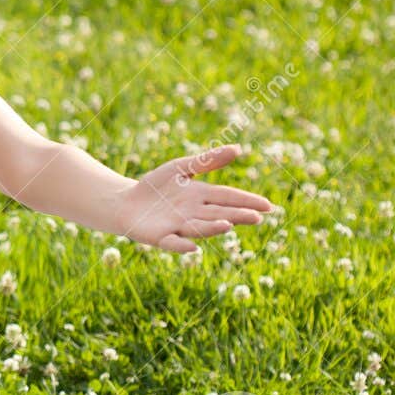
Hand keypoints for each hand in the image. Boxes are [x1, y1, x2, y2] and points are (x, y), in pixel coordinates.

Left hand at [111, 144, 274, 253]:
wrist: (125, 202)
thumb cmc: (156, 186)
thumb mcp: (181, 167)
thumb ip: (207, 160)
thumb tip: (238, 148)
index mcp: (201, 196)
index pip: (229, 197)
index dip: (247, 201)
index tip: (268, 206)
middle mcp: (193, 213)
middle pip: (219, 213)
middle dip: (237, 215)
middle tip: (257, 218)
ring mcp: (177, 226)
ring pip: (199, 227)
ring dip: (213, 228)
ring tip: (228, 225)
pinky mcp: (159, 237)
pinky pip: (172, 242)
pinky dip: (181, 245)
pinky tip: (192, 246)